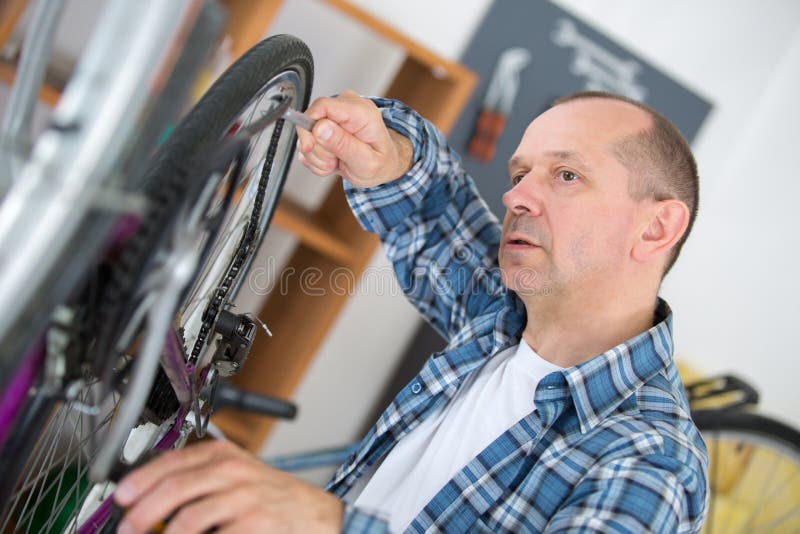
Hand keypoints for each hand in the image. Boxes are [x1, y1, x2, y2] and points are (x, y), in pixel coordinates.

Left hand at [114, 440, 342, 533]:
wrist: (312, 513)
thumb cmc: (268, 496)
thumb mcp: (234, 475)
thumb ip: (197, 480)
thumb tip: (149, 498)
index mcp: (222, 455)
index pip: (172, 461)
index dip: (140, 480)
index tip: (120, 497)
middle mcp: (232, 471)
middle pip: (173, 488)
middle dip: (142, 514)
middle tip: (126, 528)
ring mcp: (244, 497)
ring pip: (187, 518)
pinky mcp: (254, 523)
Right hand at [296, 90, 412, 186]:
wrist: (384, 165)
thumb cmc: (381, 163)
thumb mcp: (367, 162)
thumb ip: (344, 144)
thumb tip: (320, 127)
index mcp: (361, 112)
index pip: (322, 106)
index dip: (309, 126)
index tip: (309, 147)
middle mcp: (347, 107)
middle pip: (311, 122)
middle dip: (317, 150)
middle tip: (333, 163)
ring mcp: (335, 115)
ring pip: (307, 135)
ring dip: (317, 157)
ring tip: (336, 163)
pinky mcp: (326, 125)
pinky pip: (309, 141)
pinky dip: (316, 157)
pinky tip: (332, 161)